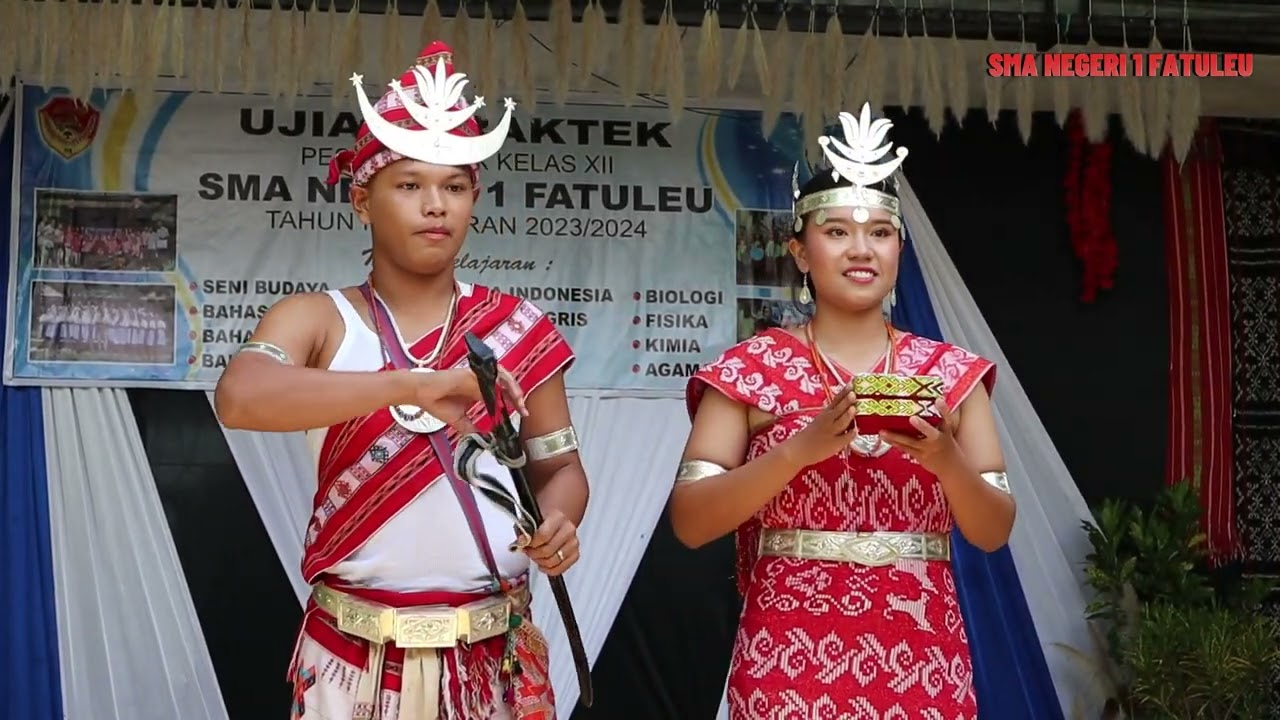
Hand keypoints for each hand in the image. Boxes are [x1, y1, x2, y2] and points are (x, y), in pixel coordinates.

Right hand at [410, 367, 528, 433]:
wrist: (420, 394)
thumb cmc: (437, 403)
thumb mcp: (460, 422)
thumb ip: (473, 429)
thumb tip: (485, 441)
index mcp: (479, 392)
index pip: (502, 396)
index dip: (514, 404)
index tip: (523, 414)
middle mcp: (480, 383)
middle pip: (505, 386)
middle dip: (517, 396)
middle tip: (523, 409)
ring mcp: (476, 377)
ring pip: (500, 378)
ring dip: (511, 387)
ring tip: (518, 399)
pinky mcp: (470, 373)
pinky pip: (488, 375)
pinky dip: (498, 381)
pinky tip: (504, 390)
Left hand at [522, 508, 579, 575]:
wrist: (555, 523)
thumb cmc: (543, 522)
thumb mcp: (530, 520)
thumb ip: (524, 530)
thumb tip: (521, 541)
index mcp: (558, 518)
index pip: (544, 535)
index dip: (531, 543)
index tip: (523, 544)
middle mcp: (568, 530)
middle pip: (548, 550)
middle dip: (534, 554)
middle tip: (528, 551)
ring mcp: (573, 543)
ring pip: (554, 561)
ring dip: (541, 562)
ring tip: (535, 556)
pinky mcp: (575, 554)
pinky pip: (560, 568)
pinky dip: (549, 570)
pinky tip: (543, 564)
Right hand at [780, 383, 858, 467]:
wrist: (797, 451)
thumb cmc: (808, 437)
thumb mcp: (818, 422)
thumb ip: (831, 416)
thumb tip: (847, 410)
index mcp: (823, 415)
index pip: (835, 401)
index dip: (843, 393)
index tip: (851, 384)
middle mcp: (827, 422)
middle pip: (838, 409)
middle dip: (846, 401)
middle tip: (853, 393)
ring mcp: (830, 433)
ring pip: (841, 422)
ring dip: (847, 415)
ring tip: (854, 408)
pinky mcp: (833, 444)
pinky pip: (844, 438)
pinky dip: (850, 434)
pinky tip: (856, 430)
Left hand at [879, 400, 960, 473]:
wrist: (952, 468)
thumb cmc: (946, 443)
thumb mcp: (946, 431)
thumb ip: (938, 418)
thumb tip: (928, 398)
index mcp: (946, 430)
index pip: (947, 418)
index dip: (943, 409)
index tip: (938, 400)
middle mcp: (937, 439)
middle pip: (930, 432)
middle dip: (922, 426)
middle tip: (913, 418)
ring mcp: (927, 449)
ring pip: (911, 442)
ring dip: (895, 436)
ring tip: (882, 431)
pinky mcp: (919, 456)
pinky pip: (905, 448)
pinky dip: (893, 442)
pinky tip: (883, 437)